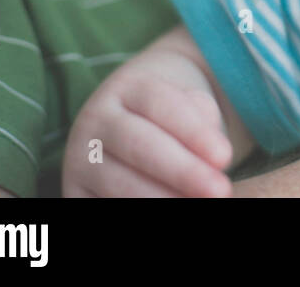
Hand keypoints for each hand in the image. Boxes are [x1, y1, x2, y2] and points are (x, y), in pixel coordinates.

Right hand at [62, 48, 233, 197]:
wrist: (129, 127)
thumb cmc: (176, 119)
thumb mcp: (190, 106)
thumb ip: (202, 121)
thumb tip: (214, 158)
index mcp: (128, 89)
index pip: (159, 104)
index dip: (193, 132)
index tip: (225, 157)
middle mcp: (96, 121)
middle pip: (139, 144)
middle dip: (182, 171)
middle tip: (219, 190)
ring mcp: (80, 159)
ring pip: (118, 183)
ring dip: (161, 198)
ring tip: (199, 207)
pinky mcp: (75, 194)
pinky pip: (104, 204)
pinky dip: (138, 209)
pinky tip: (170, 210)